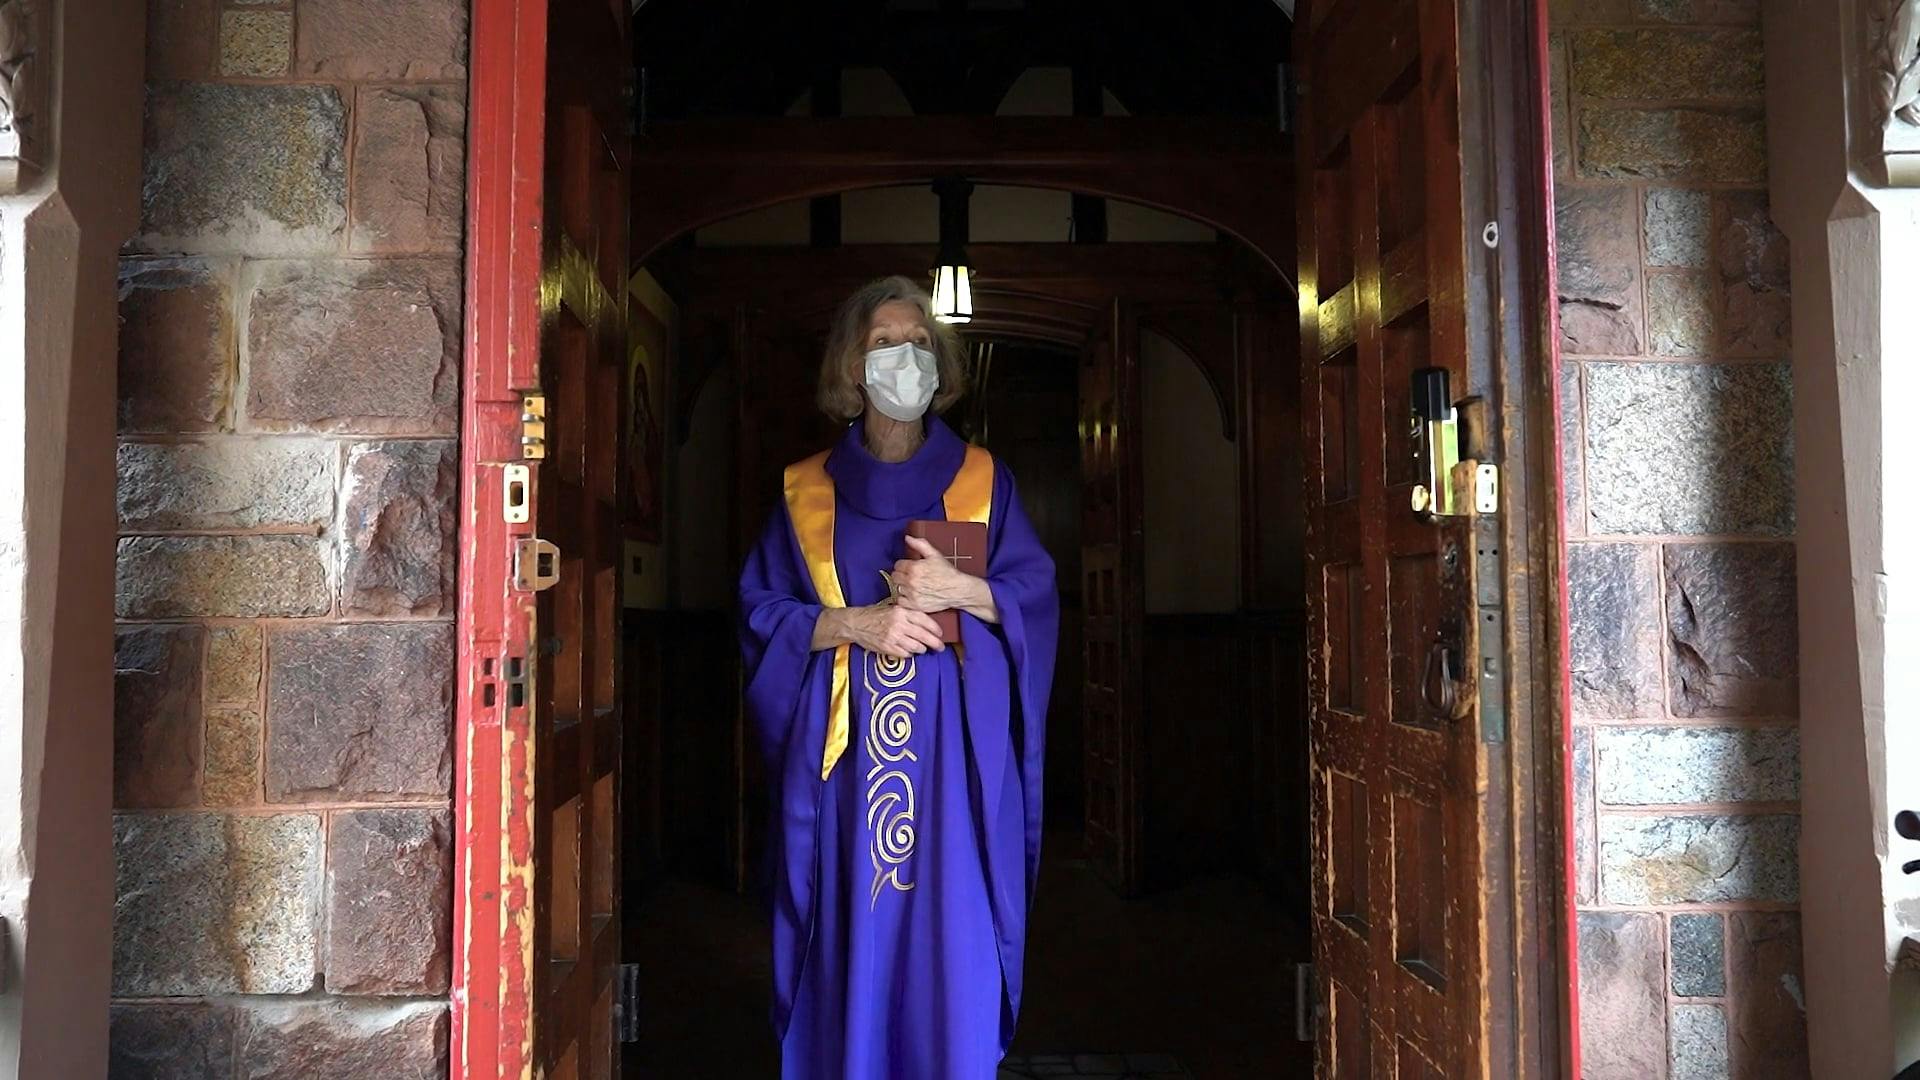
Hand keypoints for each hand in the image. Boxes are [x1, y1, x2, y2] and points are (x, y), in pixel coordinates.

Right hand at [831, 602, 945, 657]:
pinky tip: (909, 652)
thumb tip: (924, 623)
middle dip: (935, 643)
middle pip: (923, 636)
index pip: (924, 620)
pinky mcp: (887, 648)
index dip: (935, 628)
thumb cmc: (874, 614)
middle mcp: (899, 624)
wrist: (855, 623)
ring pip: (916, 647)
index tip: (940, 633)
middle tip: (940, 647)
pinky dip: (910, 654)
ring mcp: (893, 637)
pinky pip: (905, 654)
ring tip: (923, 649)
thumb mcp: (892, 608)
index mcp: (901, 611)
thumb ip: (907, 614)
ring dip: (922, 649)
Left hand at [891, 536, 980, 613]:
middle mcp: (911, 581)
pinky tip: (911, 595)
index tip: (909, 567)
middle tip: (910, 576)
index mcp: (914, 568)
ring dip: (903, 586)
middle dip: (901, 575)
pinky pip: (900, 601)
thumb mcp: (935, 554)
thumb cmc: (947, 572)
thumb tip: (908, 538)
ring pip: (897, 588)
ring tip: (912, 586)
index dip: (903, 565)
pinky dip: (904, 598)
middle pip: (895, 576)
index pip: (897, 565)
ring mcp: (912, 594)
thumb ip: (920, 545)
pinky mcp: (914, 605)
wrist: (957, 590)